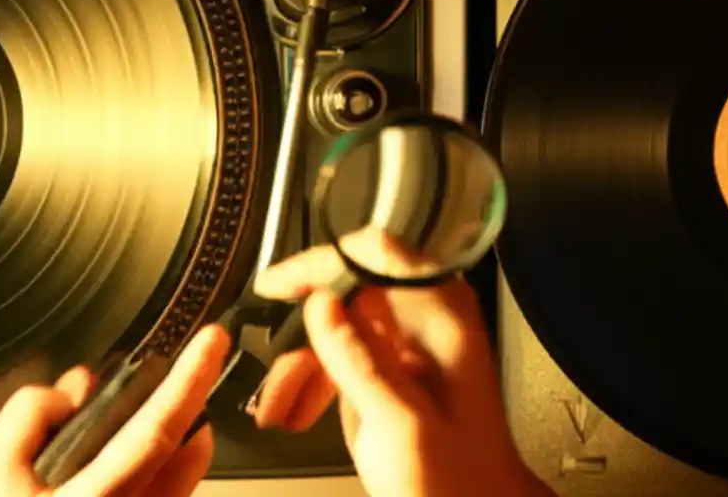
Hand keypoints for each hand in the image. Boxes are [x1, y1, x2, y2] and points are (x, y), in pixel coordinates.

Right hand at [0, 325, 230, 496]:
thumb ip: (29, 415)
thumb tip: (70, 392)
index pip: (159, 431)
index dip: (190, 382)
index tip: (211, 343)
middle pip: (184, 455)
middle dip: (185, 405)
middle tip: (184, 367)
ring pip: (173, 478)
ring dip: (165, 437)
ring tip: (133, 412)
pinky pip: (152, 494)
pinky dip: (145, 465)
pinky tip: (110, 453)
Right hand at [251, 232, 554, 496]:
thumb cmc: (458, 480)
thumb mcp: (402, 423)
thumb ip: (361, 361)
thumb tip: (321, 304)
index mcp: (440, 315)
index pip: (375, 254)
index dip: (322, 264)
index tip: (279, 287)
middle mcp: (421, 318)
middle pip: (344, 289)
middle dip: (300, 327)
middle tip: (269, 355)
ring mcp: (402, 341)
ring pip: (331, 324)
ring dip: (297, 362)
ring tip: (274, 403)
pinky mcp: (385, 367)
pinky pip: (335, 354)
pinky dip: (309, 378)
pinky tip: (292, 408)